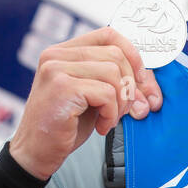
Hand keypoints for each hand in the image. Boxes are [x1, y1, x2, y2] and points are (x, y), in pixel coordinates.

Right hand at [9, 27, 163, 179]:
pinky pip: (107, 92)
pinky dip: (111, 113)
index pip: (108, 35)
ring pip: (114, 72)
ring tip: (110, 118)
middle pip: (116, 54)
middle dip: (132, 85)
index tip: (141, 81)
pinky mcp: (62, 87)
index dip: (133, 56)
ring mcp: (57, 69)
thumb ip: (116, 81)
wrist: (37, 152)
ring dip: (121, 101)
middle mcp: (57, 55)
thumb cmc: (65, 125)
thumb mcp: (94, 97)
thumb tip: (150, 83)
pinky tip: (101, 126)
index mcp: (64, 52)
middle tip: (128, 109)